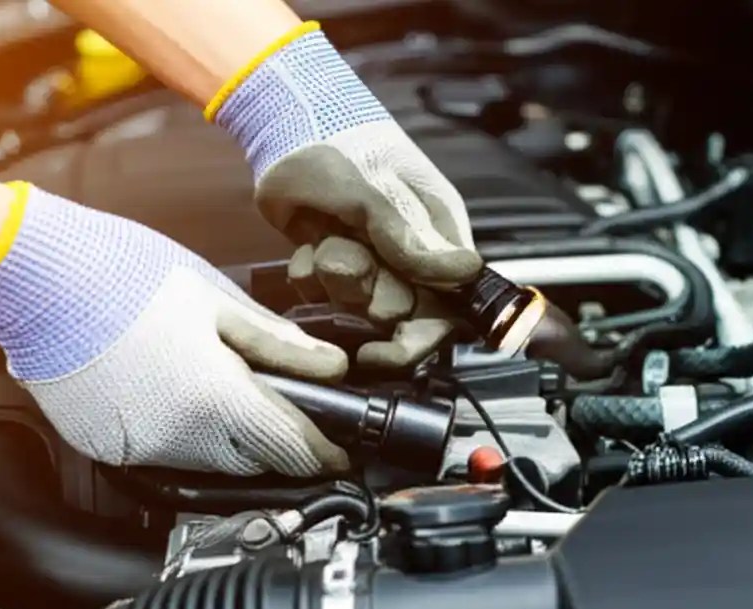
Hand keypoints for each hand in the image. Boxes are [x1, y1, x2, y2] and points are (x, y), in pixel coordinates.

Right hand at [0, 182, 349, 475]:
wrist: (34, 276)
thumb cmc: (119, 274)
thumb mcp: (215, 298)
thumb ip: (275, 342)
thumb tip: (328, 367)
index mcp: (215, 398)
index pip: (289, 447)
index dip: (322, 454)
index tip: (337, 456)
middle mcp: (177, 436)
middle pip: (249, 462)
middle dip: (274, 445)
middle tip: (286, 415)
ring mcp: (136, 446)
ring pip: (206, 463)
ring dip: (227, 441)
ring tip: (223, 392)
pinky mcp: (105, 446)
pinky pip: (161, 454)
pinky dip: (180, 436)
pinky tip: (174, 396)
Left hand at [209, 22, 482, 368]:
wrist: (287, 120)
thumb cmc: (343, 147)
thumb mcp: (377, 196)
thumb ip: (412, 242)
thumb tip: (465, 274)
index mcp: (438, 236)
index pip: (447, 307)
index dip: (419, 333)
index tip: (387, 342)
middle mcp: (408, 254)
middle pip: (396, 314)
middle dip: (367, 292)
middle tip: (352, 256)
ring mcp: (369, 258)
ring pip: (355, 303)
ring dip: (334, 275)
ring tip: (326, 236)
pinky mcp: (330, 259)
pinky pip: (319, 291)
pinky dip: (307, 270)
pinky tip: (306, 238)